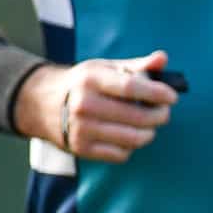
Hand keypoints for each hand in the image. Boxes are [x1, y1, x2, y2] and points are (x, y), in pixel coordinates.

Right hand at [20, 49, 178, 163]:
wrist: (40, 103)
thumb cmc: (82, 84)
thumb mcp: (104, 68)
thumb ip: (136, 66)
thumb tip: (162, 58)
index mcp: (91, 79)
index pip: (132, 87)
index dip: (158, 93)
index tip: (172, 97)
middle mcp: (84, 105)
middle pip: (138, 116)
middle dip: (159, 115)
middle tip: (163, 112)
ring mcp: (82, 129)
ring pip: (134, 138)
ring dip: (149, 132)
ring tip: (149, 124)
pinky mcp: (82, 149)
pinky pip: (122, 153)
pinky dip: (131, 146)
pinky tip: (127, 135)